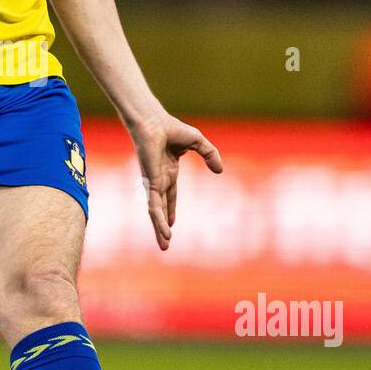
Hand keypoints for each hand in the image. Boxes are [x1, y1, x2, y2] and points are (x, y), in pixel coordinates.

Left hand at [131, 110, 222, 250]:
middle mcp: (159, 179)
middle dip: (163, 225)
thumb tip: (220, 170)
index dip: (170, 209)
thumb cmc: (171, 128)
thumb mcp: (198, 142)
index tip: (170, 224)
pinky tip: (164, 232)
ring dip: (159, 229)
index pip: (170, 194)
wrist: (154, 123)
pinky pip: (154, 206)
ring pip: (156, 212)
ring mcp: (153, 183)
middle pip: (161, 208)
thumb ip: (210, 154)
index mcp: (167, 171)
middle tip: (165, 243)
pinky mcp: (150, 184)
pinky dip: (159, 220)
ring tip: (164, 246)